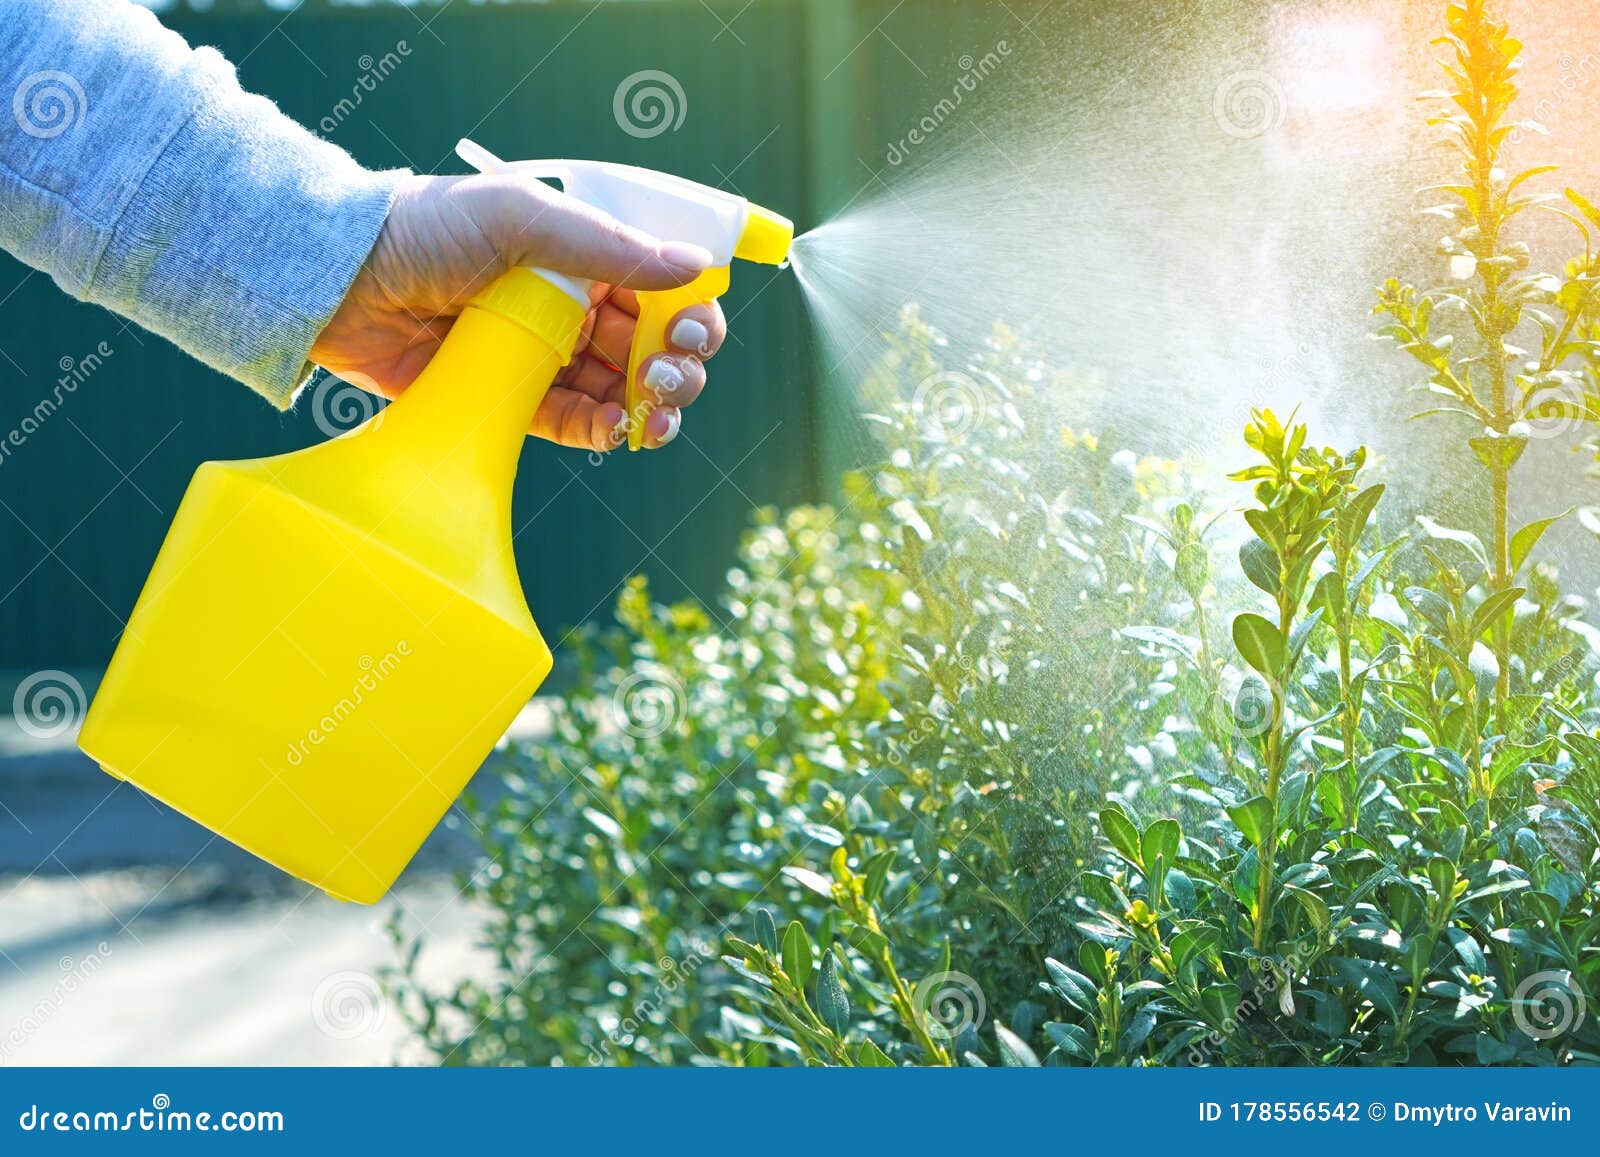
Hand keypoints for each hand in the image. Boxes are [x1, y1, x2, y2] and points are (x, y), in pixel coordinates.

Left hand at [310, 172, 727, 450]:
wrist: (341, 282)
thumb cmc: (425, 228)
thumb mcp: (520, 217)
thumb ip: (608, 245)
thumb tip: (695, 266)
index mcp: (584, 252)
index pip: (663, 285)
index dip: (690, 309)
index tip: (688, 328)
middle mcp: (572, 303)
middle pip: (655, 342)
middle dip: (678, 362)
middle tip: (663, 372)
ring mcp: (546, 354)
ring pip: (625, 388)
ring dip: (656, 404)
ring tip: (652, 409)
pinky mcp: (515, 402)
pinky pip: (579, 424)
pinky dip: (609, 431)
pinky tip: (621, 430)